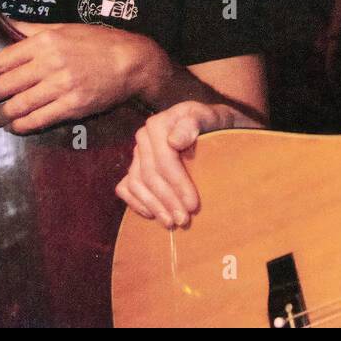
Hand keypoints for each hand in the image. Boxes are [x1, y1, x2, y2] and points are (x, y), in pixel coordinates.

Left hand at [0, 19, 168, 132]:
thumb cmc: (99, 43)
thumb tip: (5, 19)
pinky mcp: (73, 105)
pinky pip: (39, 119)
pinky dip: (22, 125)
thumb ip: (32, 29)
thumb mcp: (65, 27)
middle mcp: (50, 62)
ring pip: (18, 105)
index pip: (1, 61)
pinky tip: (13, 126)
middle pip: (4, 85)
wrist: (133, 61)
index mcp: (45, 42)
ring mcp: (62, 85)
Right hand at [116, 100, 245, 226]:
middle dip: (168, 201)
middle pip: (151, 175)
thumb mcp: (211, 118)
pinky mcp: (134, 165)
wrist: (213, 126)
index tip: (193, 205)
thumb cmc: (214, 124)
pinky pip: (125, 188)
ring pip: (137, 184)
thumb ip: (193, 124)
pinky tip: (153, 215)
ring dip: (154, 207)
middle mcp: (144, 137)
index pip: (164, 160)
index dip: (178, 184)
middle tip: (184, 220)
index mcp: (159, 124)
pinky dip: (137, 203)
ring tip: (171, 223)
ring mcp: (137, 152)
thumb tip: (174, 141)